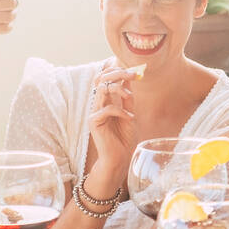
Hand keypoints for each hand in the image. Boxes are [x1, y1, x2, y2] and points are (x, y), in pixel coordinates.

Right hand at [86, 62, 136, 182]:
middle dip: (118, 73)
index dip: (118, 70)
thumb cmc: (123, 137)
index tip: (135, 72)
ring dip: (119, 89)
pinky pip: (107, 109)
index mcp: (106, 100)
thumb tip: (131, 78)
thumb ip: (128, 98)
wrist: (118, 157)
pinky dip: (121, 111)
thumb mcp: (130, 113)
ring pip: (102, 89)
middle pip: (102, 79)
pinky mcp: (94, 122)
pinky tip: (129, 118)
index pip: (106, 77)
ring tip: (129, 97)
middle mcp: (98, 103)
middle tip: (132, 75)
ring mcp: (94, 112)